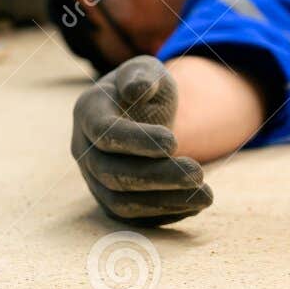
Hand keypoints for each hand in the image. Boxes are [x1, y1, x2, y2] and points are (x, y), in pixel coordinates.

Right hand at [71, 56, 213, 225]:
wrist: (142, 114)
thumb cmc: (146, 88)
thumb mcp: (147, 70)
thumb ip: (143, 76)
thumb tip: (139, 89)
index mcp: (88, 112)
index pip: (104, 133)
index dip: (137, 140)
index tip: (175, 142)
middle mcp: (83, 151)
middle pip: (112, 173)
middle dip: (157, 176)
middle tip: (198, 172)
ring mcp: (94, 180)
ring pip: (122, 202)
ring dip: (165, 201)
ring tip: (206, 194)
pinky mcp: (111, 201)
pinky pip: (134, 218)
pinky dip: (165, 214)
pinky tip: (195, 204)